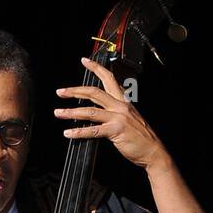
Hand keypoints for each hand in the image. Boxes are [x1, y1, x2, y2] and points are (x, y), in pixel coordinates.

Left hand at [54, 56, 170, 169]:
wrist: (153, 150)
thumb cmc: (141, 137)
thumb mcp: (130, 117)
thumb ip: (116, 110)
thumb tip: (102, 108)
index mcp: (123, 101)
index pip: (109, 78)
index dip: (96, 68)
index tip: (85, 61)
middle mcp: (120, 106)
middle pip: (94, 92)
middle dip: (75, 91)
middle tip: (61, 92)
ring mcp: (118, 118)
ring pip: (90, 111)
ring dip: (71, 112)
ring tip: (59, 113)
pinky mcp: (116, 131)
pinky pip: (93, 130)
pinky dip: (79, 131)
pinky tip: (69, 133)